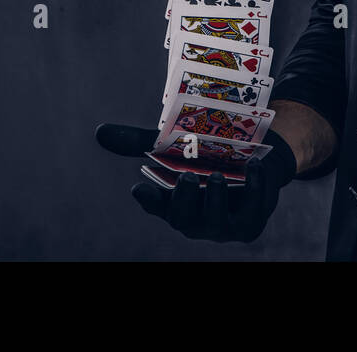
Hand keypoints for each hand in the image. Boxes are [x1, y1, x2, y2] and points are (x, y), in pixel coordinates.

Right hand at [95, 122, 298, 242]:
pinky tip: (255, 167)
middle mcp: (198, 219)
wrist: (253, 161)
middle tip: (185, 177)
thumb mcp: (177, 147)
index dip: (149, 200)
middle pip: (187, 220)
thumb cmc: (207, 157)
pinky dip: (256, 187)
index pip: (158, 207)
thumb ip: (142, 142)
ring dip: (217, 200)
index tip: (139, 187)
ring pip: (219, 223)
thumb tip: (100, 132)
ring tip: (217, 175)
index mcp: (176, 204)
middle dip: (186, 201)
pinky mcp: (253, 218)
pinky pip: (255, 208)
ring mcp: (227, 224)